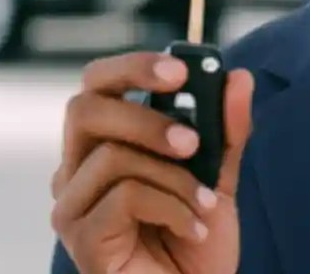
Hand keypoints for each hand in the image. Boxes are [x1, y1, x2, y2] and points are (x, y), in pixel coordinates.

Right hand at [51, 51, 254, 273]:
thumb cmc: (196, 241)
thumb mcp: (220, 179)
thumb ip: (226, 132)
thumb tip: (238, 77)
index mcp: (101, 146)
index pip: (96, 85)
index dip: (132, 67)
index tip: (178, 70)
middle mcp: (75, 171)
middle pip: (85, 109)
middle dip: (146, 117)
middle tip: (193, 142)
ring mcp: (71, 207)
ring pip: (113, 156)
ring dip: (175, 177)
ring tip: (206, 204)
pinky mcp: (81, 240)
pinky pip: (124, 197)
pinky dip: (172, 207)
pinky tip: (194, 228)